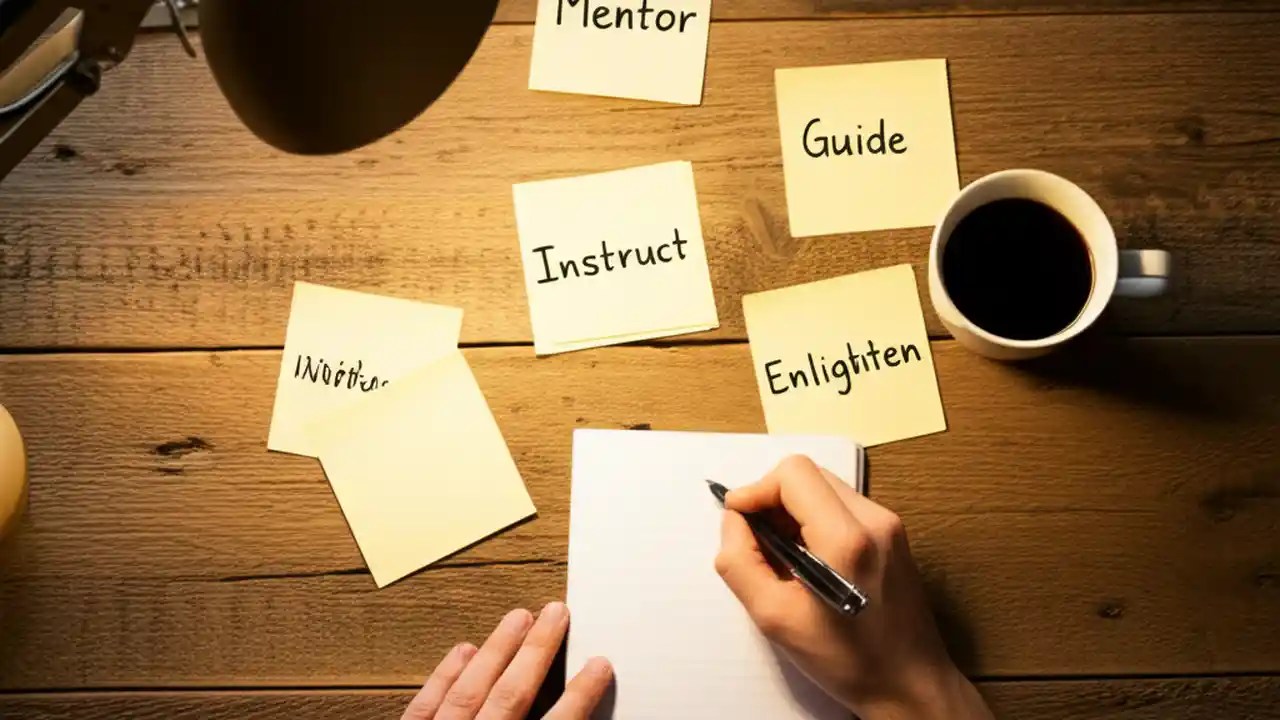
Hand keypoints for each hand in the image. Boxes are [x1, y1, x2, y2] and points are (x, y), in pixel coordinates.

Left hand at [401, 603, 612, 719]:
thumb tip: (579, 712)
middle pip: (513, 694)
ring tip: (518, 616)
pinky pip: (426, 706)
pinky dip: (445, 676)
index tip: (599, 665)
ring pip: (471, 690)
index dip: (581, 694)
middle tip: (557, 613)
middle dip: (538, 650)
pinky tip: (462, 651)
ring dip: (497, 650)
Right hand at [714, 456, 992, 719]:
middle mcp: (874, 520)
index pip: (793, 474)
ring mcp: (889, 524)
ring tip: (785, 558)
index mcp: (847, 539)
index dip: (756, 490)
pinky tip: (810, 562)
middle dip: (773, 501)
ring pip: (824, 488)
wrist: (910, 684)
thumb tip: (734, 521)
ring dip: (793, 512)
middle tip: (759, 543)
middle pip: (808, 475)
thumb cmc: (846, 660)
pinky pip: (842, 507)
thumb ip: (740, 562)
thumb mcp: (774, 618)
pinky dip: (816, 522)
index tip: (740, 522)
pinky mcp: (894, 534)